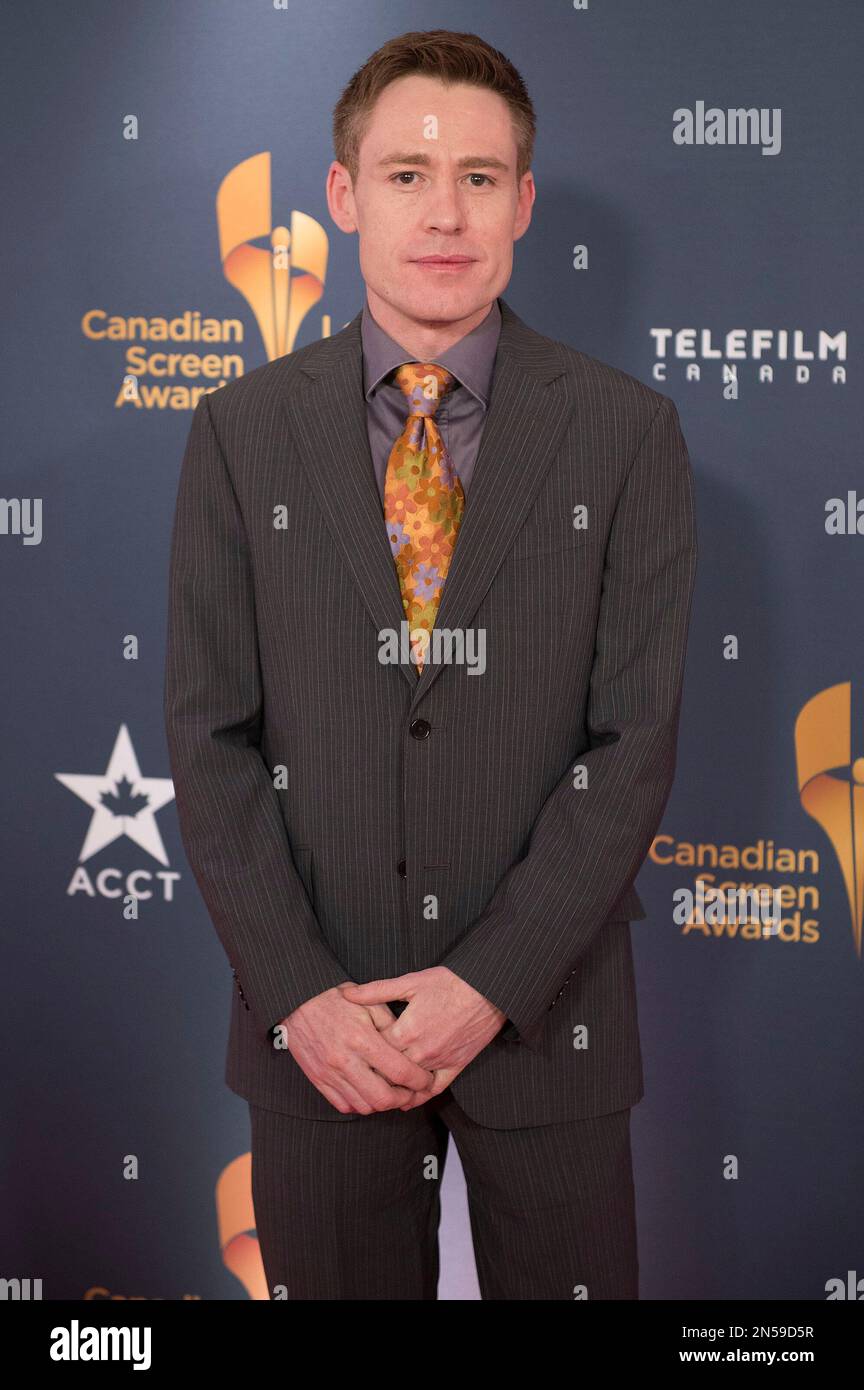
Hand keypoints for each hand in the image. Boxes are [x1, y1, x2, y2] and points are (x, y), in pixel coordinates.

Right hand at [277, 984, 434, 1113]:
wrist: (297, 1003)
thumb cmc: (335, 999)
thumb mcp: (367, 1003)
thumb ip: (390, 1025)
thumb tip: (409, 1046)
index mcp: (361, 1039)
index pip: (399, 1071)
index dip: (419, 1080)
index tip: (427, 1079)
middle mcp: (345, 1060)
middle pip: (382, 1098)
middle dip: (403, 1099)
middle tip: (411, 1091)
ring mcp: (330, 1074)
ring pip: (364, 1106)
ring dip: (382, 1104)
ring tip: (391, 1092)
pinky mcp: (318, 1080)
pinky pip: (344, 1105)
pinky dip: (360, 1104)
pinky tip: (368, 1092)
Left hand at [339, 967, 507, 1110]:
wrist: (487, 989)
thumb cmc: (449, 982)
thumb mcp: (410, 981)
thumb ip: (376, 991)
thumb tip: (347, 994)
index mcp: (406, 1031)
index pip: (374, 1052)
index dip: (360, 1054)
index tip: (350, 1053)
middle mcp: (421, 1051)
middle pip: (388, 1073)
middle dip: (372, 1075)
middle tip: (357, 1076)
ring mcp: (440, 1062)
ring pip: (409, 1085)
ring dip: (393, 1089)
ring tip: (377, 1089)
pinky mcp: (456, 1066)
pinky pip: (435, 1090)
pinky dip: (419, 1097)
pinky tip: (406, 1100)